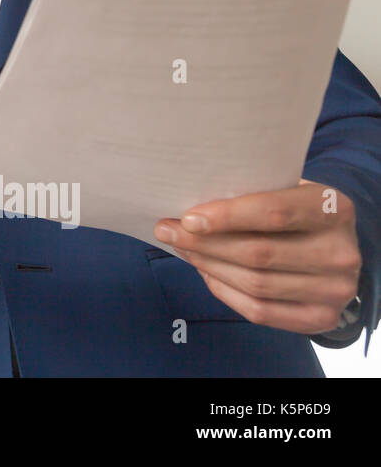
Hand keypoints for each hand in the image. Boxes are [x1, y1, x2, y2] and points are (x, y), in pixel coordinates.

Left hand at [154, 179, 361, 334]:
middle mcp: (341, 252)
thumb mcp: (285, 190)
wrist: (335, 248)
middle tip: (167, 230)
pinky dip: (225, 291)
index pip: (274, 213)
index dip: (227, 216)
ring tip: (182, 248)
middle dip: (204, 243)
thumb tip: (188, 206)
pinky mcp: (322, 319)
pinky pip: (260, 310)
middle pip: (258, 253)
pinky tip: (205, 272)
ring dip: (208, 266)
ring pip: (255, 283)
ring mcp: (335, 290)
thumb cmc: (296, 211)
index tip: (187, 217)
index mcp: (334, 209)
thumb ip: (249, 194)